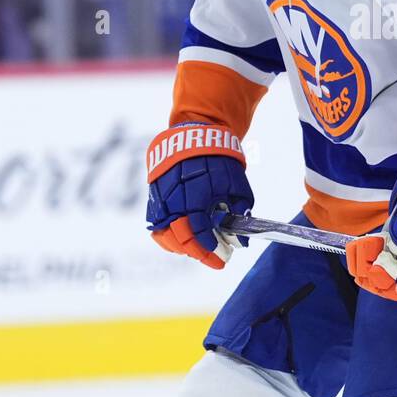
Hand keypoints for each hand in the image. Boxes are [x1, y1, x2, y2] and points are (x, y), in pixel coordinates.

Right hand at [145, 123, 252, 268]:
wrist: (194, 136)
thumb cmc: (219, 159)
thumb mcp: (237, 183)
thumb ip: (241, 210)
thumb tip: (242, 240)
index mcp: (195, 195)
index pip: (199, 231)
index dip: (211, 248)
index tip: (224, 257)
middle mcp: (173, 200)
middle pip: (181, 238)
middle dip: (200, 254)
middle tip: (216, 261)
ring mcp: (161, 200)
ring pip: (165, 236)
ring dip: (183, 249)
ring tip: (201, 252)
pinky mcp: (154, 199)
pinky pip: (157, 227)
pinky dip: (169, 239)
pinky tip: (184, 243)